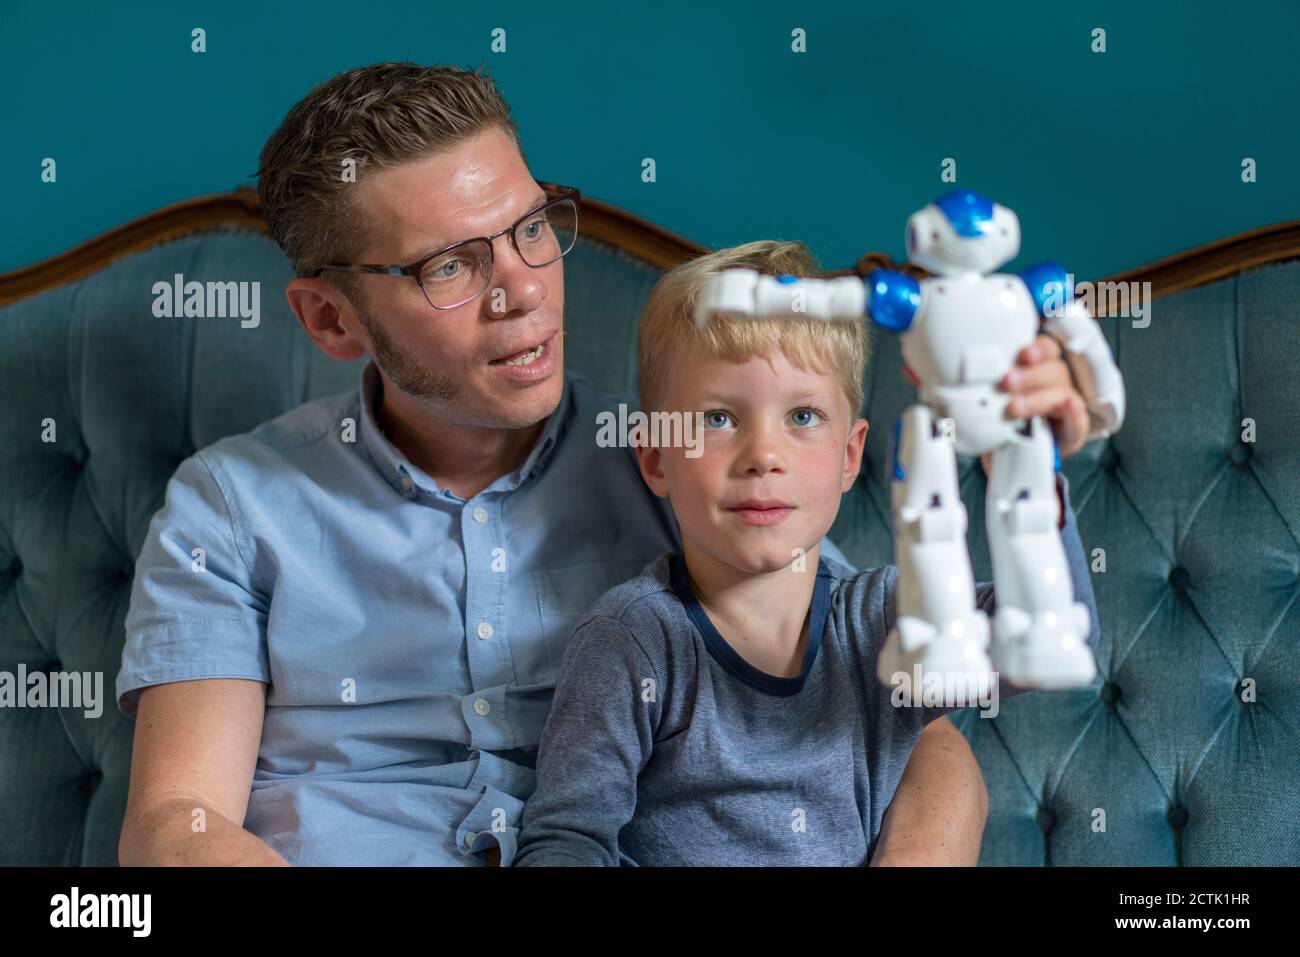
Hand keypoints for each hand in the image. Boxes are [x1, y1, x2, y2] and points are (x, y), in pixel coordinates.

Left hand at [903, 337, 1089, 458]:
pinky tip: (1042, 418)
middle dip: (1032, 368)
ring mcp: (1063, 398)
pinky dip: (1061, 413)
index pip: (1039, 343)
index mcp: (1029, 364)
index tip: (1020, 351)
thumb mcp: (973, 398)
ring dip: (1035, 394)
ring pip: (1060, 385)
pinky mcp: (1071, 424)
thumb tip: (913, 370)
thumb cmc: (999, 419)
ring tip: (1011, 406)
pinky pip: (1073, 413)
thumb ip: (947, 383)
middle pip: (1053, 361)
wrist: (1014, 457)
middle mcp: (1049, 376)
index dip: (1034, 344)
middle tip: (1006, 380)